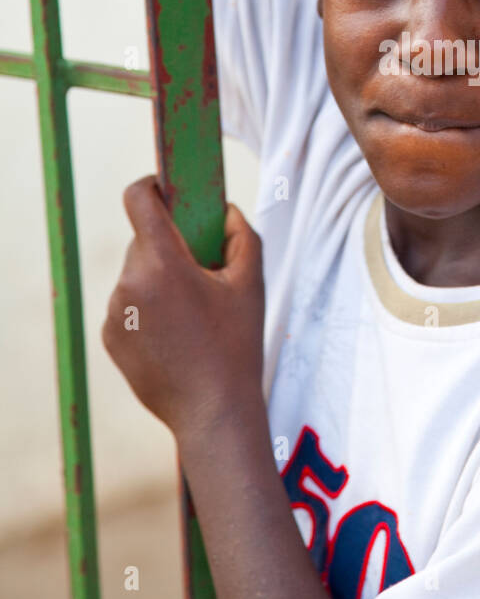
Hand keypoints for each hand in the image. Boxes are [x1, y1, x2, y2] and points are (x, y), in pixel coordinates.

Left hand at [102, 175, 265, 440]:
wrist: (213, 411)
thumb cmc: (235, 346)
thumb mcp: (250, 283)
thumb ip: (240, 234)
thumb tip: (224, 211)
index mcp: (163, 263)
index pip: (138, 200)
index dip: (152, 187)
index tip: (166, 191)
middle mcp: (130, 283)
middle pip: (144, 241)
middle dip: (170, 247)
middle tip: (202, 271)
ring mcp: (114, 312)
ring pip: (136, 275)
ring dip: (158, 280)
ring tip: (192, 313)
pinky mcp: (109, 337)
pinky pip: (127, 306)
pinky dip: (147, 309)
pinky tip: (176, 334)